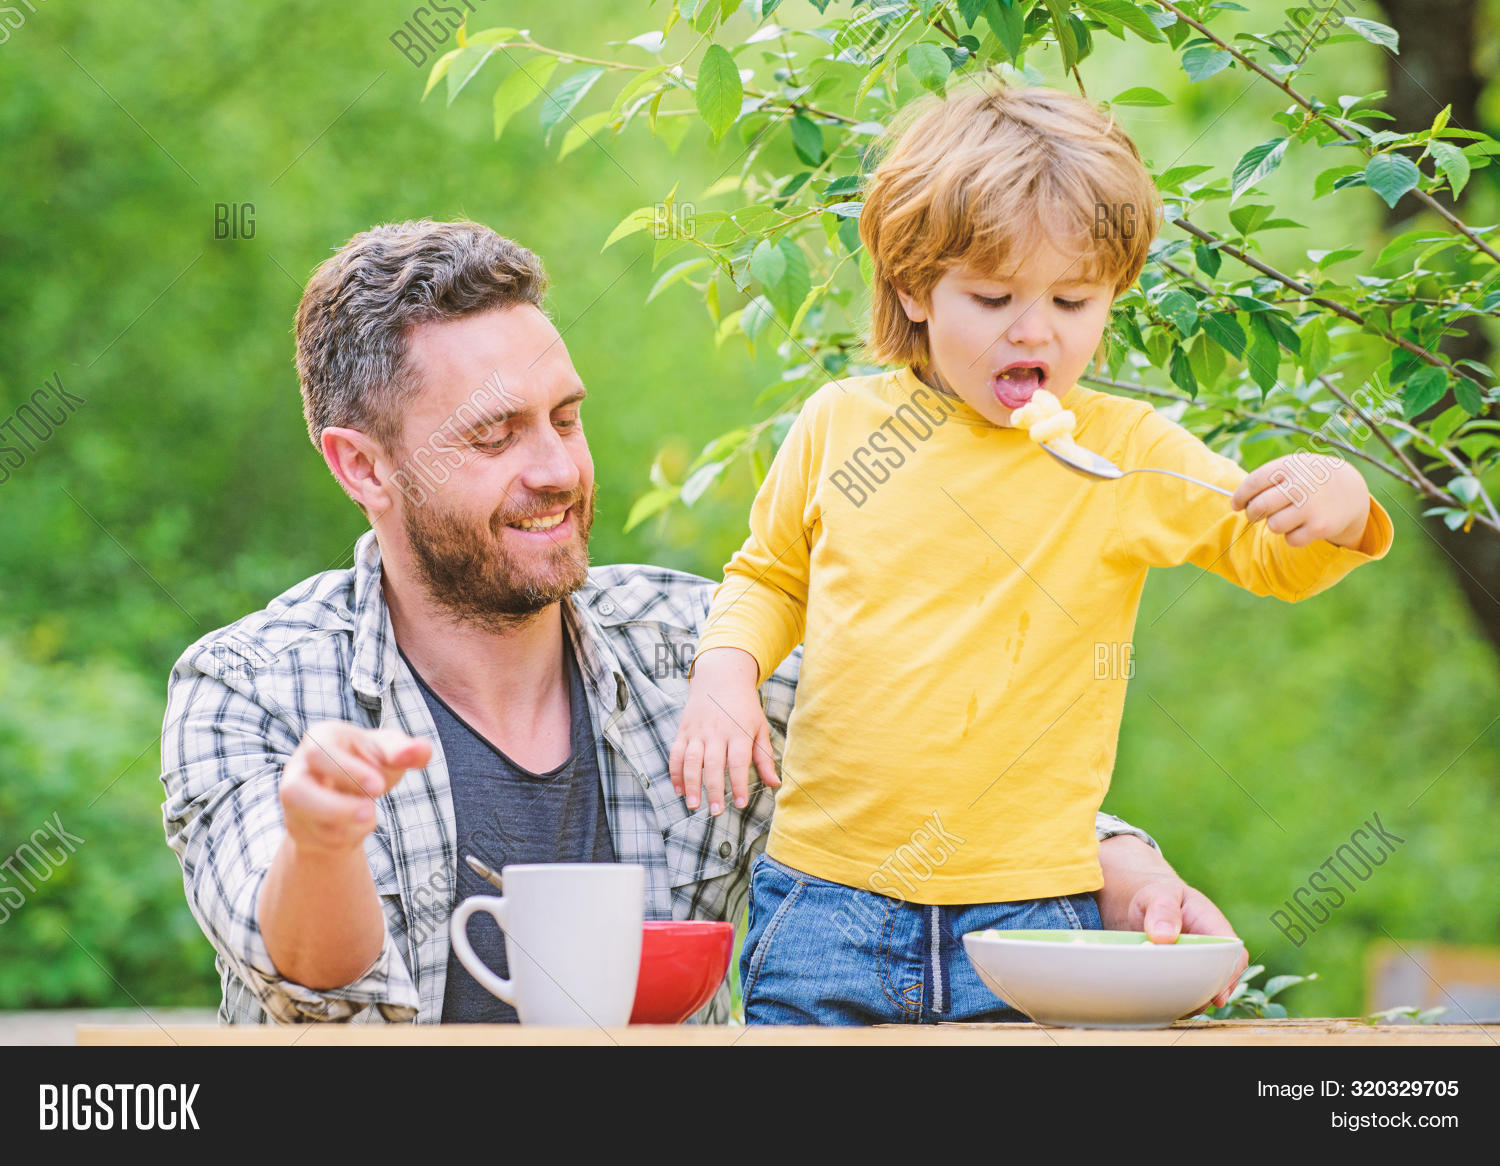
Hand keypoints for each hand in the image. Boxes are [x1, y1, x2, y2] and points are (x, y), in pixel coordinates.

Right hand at [280, 722, 431, 855]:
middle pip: (296, 791)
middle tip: (370, 812)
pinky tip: (357, 825)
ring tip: (370, 816)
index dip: (348, 771)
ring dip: (343, 826)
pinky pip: (319, 841)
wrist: (352, 792)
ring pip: (304, 822)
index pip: (321, 753)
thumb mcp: (390, 752)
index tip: (379, 787)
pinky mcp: (298, 827)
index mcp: (320, 738)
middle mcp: (298, 769)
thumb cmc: (371, 762)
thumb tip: (422, 751)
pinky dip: (346, 839)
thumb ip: (407, 751)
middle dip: (335, 807)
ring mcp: (294, 801)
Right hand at [668, 647, 779, 815]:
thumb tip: (775, 784)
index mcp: (739, 732)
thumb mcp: (759, 728)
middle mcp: (717, 732)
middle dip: (714, 790)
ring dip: (691, 784)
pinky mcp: (683, 730)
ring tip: (693, 805)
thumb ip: (765, 757)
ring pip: (692, 760)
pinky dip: (675, 772)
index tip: (741, 804)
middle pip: (714, 764)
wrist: (720, 678)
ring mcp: (697, 731)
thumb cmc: (744, 707)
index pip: (739, 762)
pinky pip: (676, 753)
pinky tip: (678, 789)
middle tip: (716, 812)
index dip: (739, 784)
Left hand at [1095, 835, 1247, 1007]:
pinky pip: (1188, 995)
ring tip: (1172, 1006)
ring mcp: (1199, 964)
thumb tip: (1164, 936)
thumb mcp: (1157, 895)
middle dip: (1210, 994)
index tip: (1218, 994)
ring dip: (1193, 1001)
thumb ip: (1162, 910)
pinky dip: (1179, 1002)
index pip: (1233, 952)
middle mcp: (1211, 949)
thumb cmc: (1156, 896)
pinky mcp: (1183, 977)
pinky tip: (1163, 1005)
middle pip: (1223, 978)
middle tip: (1189, 1005)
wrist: (1143, 905)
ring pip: (1206, 990)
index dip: (1230, 974)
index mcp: (1213, 925)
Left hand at [1230, 453, 1370, 548]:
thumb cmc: (1308, 479)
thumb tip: (1236, 502)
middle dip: (1252, 514)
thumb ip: (1265, 480)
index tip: (1236, 504)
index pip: (1253, 483)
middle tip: (1256, 514)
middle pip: (1259, 507)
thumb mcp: (1291, 468)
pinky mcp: (1320, 527)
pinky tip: (1302, 525)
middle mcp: (1300, 485)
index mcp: (1289, 467)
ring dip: (1275, 524)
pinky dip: (1292, 536)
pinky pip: (1290, 539)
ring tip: (1287, 516)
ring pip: (1273, 525)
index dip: (1240, 497)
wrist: (1350, 489)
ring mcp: (1311, 507)